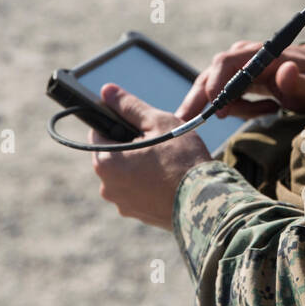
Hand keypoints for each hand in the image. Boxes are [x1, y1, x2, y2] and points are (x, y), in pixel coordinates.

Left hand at [91, 83, 213, 229]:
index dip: (118, 123)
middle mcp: (107, 187)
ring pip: (125, 174)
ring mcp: (123, 204)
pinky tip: (169, 178)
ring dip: (139, 165)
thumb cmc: (182, 159)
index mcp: (106, 162)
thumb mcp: (158, 122)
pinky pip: (137, 192)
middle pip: (112, 155)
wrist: (206, 201)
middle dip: (130, 145)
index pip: (98, 132)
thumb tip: (106, 90)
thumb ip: (129, 106)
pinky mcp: (138, 215)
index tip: (138, 123)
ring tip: (167, 161)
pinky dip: (148, 183)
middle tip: (158, 141)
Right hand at [175, 40, 304, 120]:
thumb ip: (299, 82)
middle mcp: (241, 56)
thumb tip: (287, 70)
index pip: (225, 63)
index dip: (216, 85)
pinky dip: (237, 109)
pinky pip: (224, 98)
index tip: (218, 110)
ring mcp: (235, 67)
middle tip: (188, 122)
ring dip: (229, 108)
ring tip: (267, 109)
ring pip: (212, 89)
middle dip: (198, 101)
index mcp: (257, 53)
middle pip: (209, 76)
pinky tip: (265, 108)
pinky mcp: (234, 79)